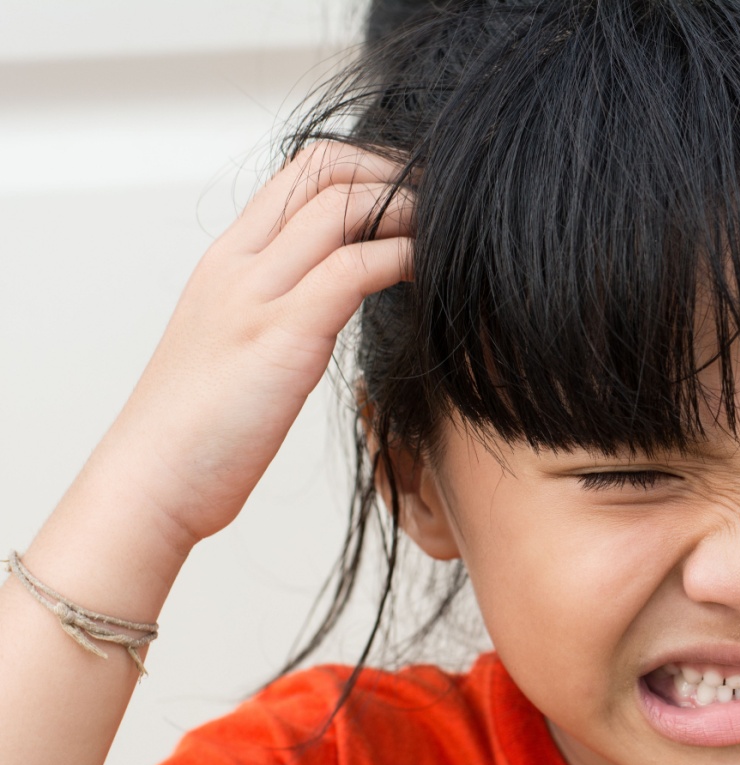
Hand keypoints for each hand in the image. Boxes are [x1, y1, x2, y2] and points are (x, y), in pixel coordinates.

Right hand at [106, 142, 411, 552]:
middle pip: (324, 169)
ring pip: (342, 205)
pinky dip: (404, 258)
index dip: (367, 167)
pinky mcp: (282, 334)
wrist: (151, 481)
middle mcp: (239, 263)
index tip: (414, 194)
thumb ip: (276, 306)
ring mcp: (257, 294)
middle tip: (443, 202)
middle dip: (394, 172)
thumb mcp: (233, 344)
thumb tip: (333, 299)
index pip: (300, 171)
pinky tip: (431, 274)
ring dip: (408, 209)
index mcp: (227, 260)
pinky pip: (355, 268)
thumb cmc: (198, 429)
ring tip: (448, 233)